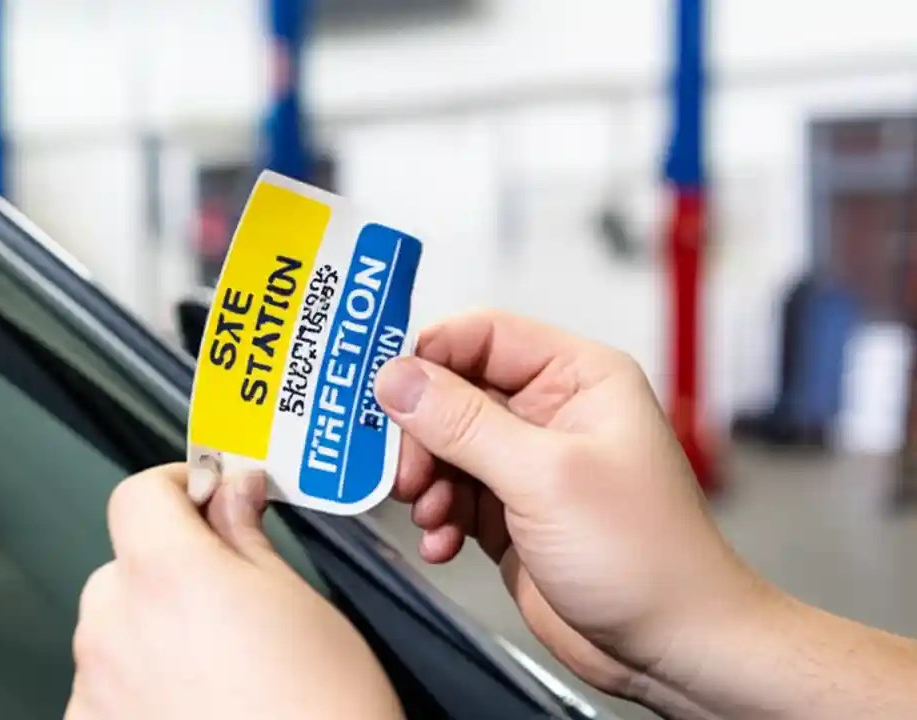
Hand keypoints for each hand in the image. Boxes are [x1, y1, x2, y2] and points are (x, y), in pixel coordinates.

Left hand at [66, 464, 400, 719]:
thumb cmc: (321, 710)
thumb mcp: (298, 601)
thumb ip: (246, 535)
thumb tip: (233, 492)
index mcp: (168, 574)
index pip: (138, 495)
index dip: (177, 487)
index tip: (206, 497)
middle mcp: (115, 625)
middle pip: (126, 566)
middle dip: (171, 569)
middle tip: (231, 594)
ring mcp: (97, 686)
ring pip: (115, 628)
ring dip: (152, 630)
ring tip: (220, 666)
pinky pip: (107, 686)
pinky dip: (140, 685)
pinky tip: (195, 702)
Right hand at [374, 311, 772, 708]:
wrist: (671, 648)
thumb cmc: (643, 556)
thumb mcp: (543, 477)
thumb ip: (463, 423)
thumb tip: (397, 378)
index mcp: (578, 378)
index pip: (483, 335)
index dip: (428, 353)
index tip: (380, 385)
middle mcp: (552, 412)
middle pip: (453, 392)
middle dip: (419, 433)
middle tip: (402, 470)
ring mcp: (529, 464)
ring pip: (445, 446)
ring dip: (426, 481)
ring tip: (431, 515)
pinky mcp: (511, 512)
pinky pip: (452, 495)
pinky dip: (438, 517)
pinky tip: (443, 544)